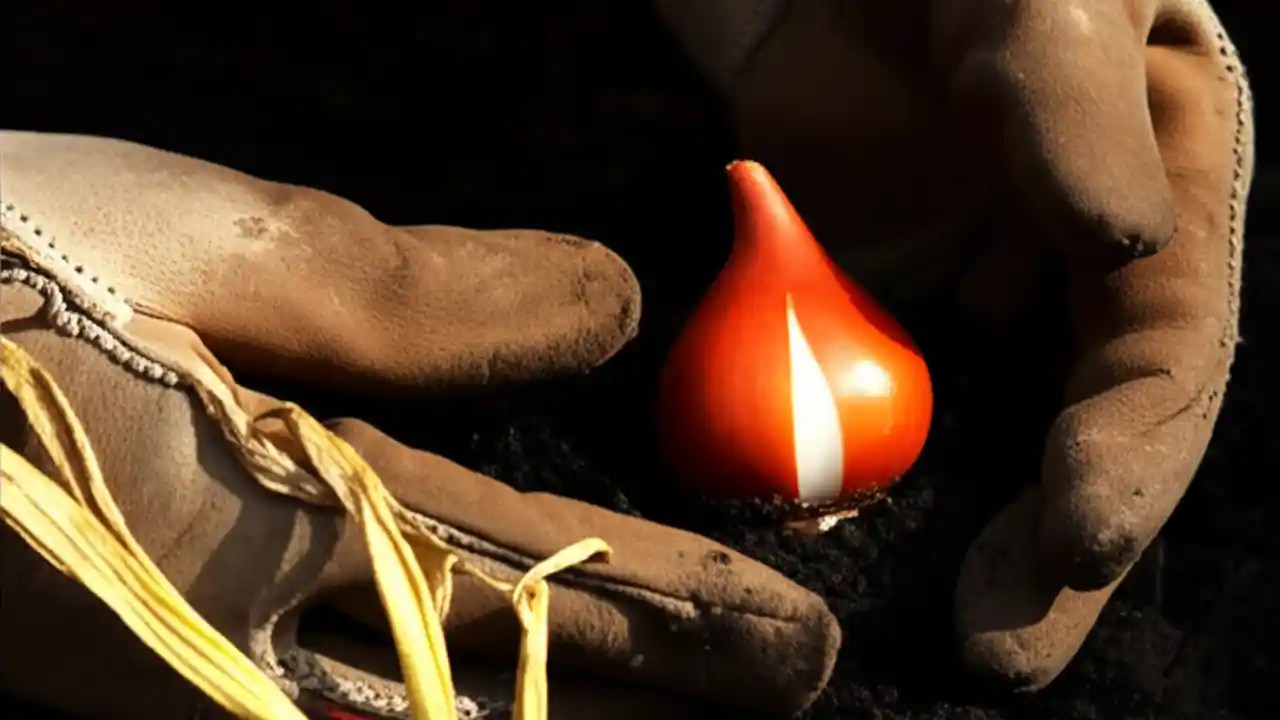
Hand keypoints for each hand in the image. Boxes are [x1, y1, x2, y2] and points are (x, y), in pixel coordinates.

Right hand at [0, 131, 839, 718]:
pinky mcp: (139, 648)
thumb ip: (412, 294)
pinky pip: (321, 690)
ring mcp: (181, 662)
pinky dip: (431, 693)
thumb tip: (608, 297)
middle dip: (649, 689)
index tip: (795, 644)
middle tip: (791, 681)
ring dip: (558, 702)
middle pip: (490, 685)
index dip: (674, 618)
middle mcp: (232, 633)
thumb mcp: (198, 250)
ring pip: (415, 707)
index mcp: (269, 528)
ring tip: (697, 694)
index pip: (527, 590)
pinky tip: (486, 671)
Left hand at [657, 0, 1253, 688]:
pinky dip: (857, 486)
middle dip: (1055, 552)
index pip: (1166, 351)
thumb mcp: (1043, 1)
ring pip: (981, 449)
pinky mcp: (872, 324)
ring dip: (959, 547)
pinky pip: (864, 416)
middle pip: (1084, 437)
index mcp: (1164, 203)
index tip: (1076, 539)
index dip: (1131, 451)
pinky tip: (831, 540)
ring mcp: (971, 314)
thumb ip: (1072, 104)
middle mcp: (1079, 283)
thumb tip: (1129, 241)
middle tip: (1001, 655)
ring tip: (943, 644)